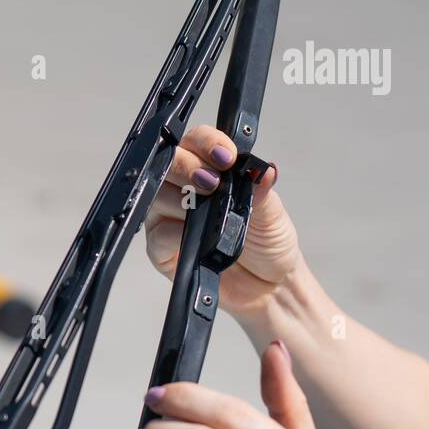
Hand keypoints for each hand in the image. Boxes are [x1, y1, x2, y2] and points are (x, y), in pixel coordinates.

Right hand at [144, 125, 300, 315]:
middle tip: (213, 182)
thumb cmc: (267, 242)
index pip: (197, 142)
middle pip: (170, 163)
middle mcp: (183, 188)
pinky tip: (192, 238)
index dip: (208, 143)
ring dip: (181, 200)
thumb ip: (261, 190)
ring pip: (158, 195)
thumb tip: (264, 169)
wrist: (269, 286)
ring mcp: (168, 217)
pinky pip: (156, 234)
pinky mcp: (161, 248)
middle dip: (189, 168)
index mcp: (209, 169)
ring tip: (206, 211)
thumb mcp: (272, 213)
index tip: (226, 157)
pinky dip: (172, 233)